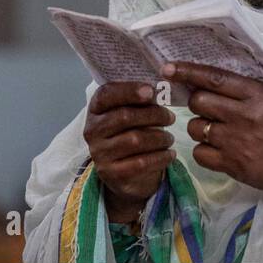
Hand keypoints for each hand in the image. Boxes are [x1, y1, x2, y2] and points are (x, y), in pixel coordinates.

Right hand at [82, 82, 175, 221]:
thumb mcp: (131, 114)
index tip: (151, 91)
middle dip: (153, 115)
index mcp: (95, 109)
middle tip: (170, 117)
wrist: (124, 174)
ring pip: (135, 140)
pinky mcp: (111, 173)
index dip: (129, 90)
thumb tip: (161, 89)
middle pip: (124, 116)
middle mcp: (92, 130)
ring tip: (169, 138)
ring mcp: (99, 153)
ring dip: (159, 137)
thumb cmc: (131, 133)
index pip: (106, 94)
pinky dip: (160, 157)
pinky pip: (140, 163)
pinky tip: (170, 154)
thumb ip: (139, 100)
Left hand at [166, 61, 262, 230]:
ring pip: (194, 127)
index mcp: (255, 93)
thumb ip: (241, 87)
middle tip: (206, 108)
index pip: (213, 77)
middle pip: (198, 101)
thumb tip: (203, 78)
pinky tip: (217, 149)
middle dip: (196, 103)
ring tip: (216, 131)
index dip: (188, 72)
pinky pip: (199, 153)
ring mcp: (235, 140)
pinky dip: (204, 151)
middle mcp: (243, 115)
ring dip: (198, 127)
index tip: (168, 68)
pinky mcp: (231, 164)